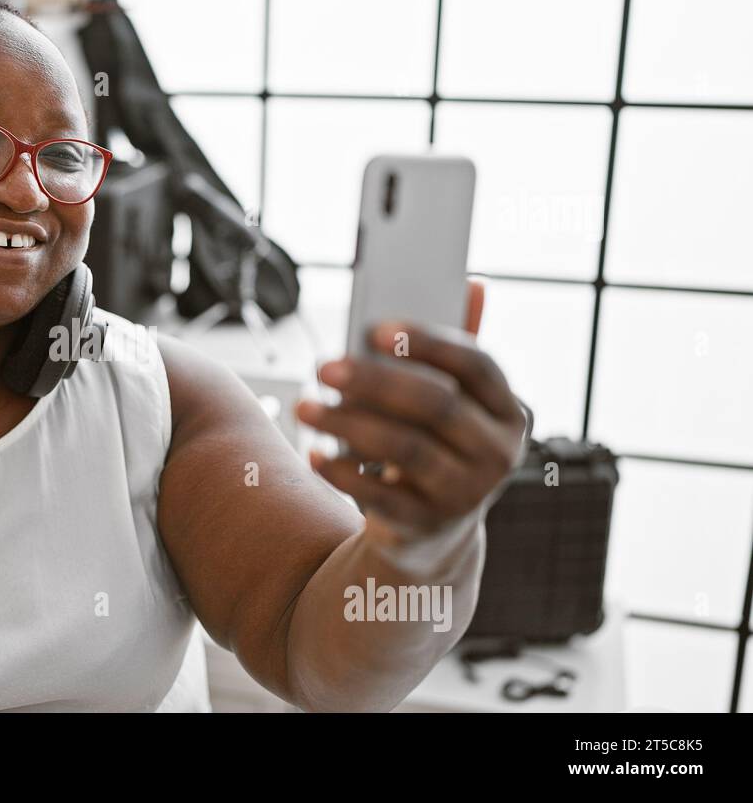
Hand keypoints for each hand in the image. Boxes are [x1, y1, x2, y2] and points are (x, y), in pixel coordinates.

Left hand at [295, 281, 526, 538]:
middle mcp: (497, 455)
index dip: (428, 342)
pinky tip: (314, 453)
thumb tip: (474, 283)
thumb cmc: (438, 444)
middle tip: (324, 364)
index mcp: (511, 413)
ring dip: (348, 423)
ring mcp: (465, 495)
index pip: (477, 366)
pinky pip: (380, 496)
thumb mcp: (457, 403)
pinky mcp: (425, 525)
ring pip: (405, 449)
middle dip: (375, 381)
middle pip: (436, 406)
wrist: (432, 532)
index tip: (376, 327)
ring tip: (305, 405)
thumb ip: (457, 348)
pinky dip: (343, 473)